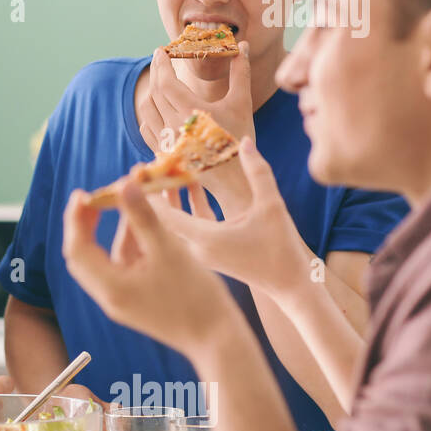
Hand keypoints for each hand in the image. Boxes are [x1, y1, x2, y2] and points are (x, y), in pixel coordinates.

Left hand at [61, 173, 238, 357]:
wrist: (219, 340)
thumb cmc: (197, 297)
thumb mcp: (169, 249)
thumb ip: (143, 216)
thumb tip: (123, 184)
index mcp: (110, 287)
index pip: (77, 248)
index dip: (76, 218)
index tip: (83, 193)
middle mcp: (110, 296)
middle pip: (85, 254)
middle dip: (88, 222)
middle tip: (96, 196)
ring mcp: (123, 299)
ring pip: (108, 257)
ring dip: (116, 228)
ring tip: (129, 197)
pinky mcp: (138, 299)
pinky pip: (126, 265)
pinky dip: (131, 242)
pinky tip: (145, 221)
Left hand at [143, 43, 253, 212]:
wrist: (233, 178)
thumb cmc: (239, 138)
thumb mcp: (242, 103)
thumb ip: (240, 72)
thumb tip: (240, 44)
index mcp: (191, 112)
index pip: (165, 81)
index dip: (161, 64)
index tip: (161, 50)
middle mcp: (174, 126)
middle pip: (154, 92)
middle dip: (155, 72)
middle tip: (159, 59)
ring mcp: (165, 141)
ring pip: (146, 110)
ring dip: (150, 91)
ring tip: (159, 82)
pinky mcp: (162, 152)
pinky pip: (146, 128)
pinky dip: (148, 113)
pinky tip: (157, 106)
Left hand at [149, 137, 312, 297]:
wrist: (291, 288)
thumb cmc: (282, 249)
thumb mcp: (272, 206)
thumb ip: (258, 172)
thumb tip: (245, 142)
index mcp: (203, 239)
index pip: (163, 214)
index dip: (149, 190)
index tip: (140, 168)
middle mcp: (194, 249)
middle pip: (163, 218)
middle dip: (155, 190)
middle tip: (147, 164)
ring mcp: (199, 254)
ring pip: (175, 222)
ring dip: (171, 196)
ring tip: (167, 167)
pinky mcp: (208, 254)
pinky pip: (190, 226)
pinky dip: (187, 206)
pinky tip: (191, 182)